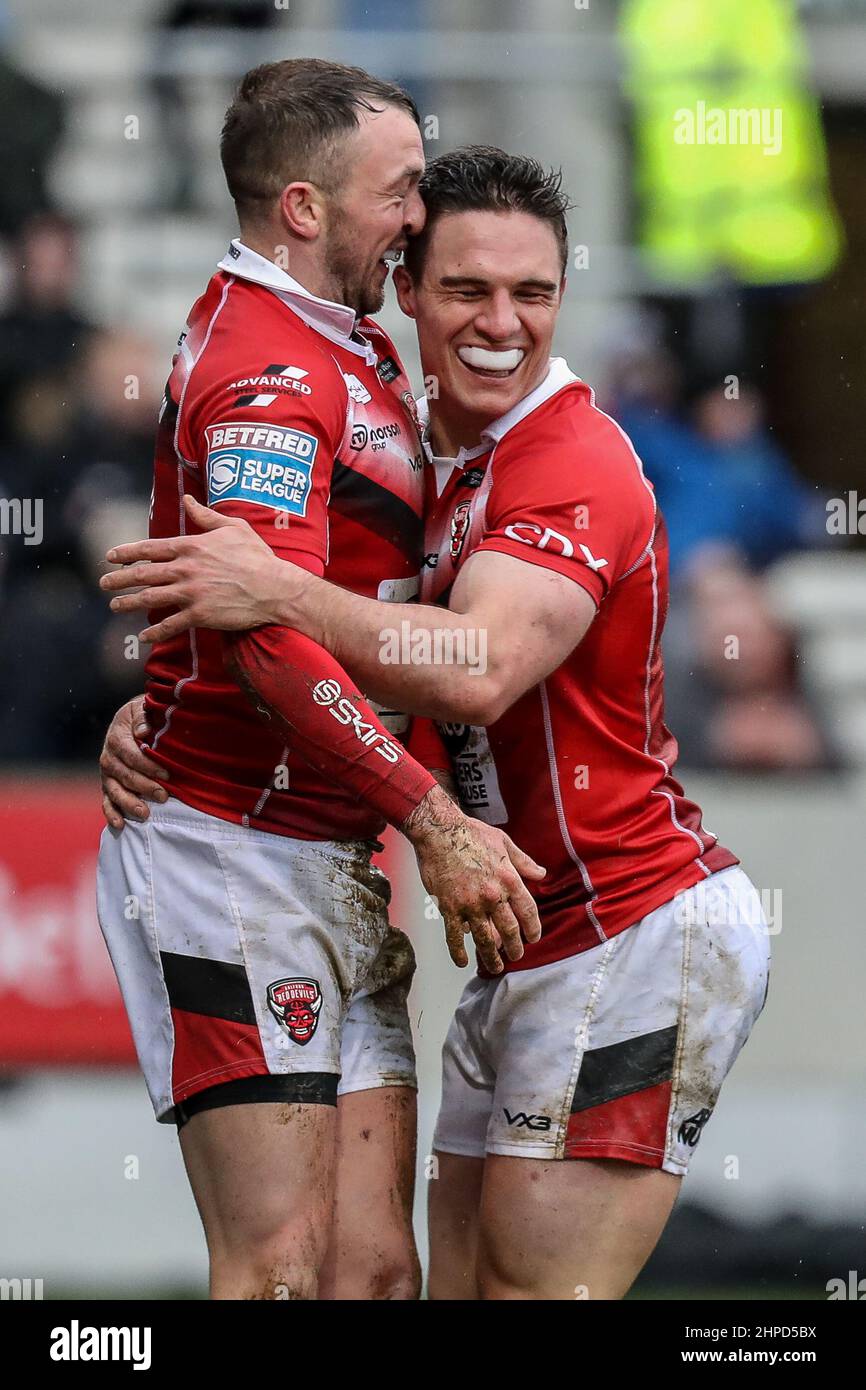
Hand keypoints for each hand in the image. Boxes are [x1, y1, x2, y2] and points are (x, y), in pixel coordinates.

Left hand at [99, 495, 292, 642]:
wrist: (275, 588)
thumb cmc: (257, 557)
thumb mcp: (234, 528)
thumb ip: (206, 516)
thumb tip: (188, 500)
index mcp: (191, 547)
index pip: (150, 549)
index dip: (127, 553)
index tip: (110, 556)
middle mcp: (186, 569)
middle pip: (143, 574)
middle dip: (119, 579)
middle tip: (103, 583)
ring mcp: (191, 593)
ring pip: (150, 599)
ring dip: (129, 603)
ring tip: (115, 606)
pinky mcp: (200, 615)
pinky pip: (171, 625)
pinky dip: (155, 632)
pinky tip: (144, 637)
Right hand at [100, 696, 169, 828]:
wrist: (130, 721)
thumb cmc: (142, 716)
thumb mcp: (141, 709)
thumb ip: (143, 718)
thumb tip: (144, 731)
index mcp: (116, 738)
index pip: (131, 755)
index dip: (148, 766)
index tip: (166, 775)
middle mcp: (108, 757)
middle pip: (124, 775)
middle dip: (145, 787)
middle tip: (164, 796)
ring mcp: (107, 774)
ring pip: (114, 791)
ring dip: (129, 803)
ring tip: (145, 814)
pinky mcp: (108, 785)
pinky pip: (106, 801)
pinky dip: (111, 814)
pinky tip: (120, 825)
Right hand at [404, 785, 545, 973]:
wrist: (439, 831)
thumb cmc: (471, 833)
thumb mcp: (504, 842)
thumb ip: (523, 862)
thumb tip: (541, 874)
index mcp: (509, 879)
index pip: (528, 911)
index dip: (533, 928)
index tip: (533, 937)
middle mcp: (492, 896)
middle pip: (509, 930)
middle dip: (515, 947)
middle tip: (516, 955)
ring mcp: (470, 904)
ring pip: (485, 938)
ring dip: (491, 956)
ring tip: (496, 966)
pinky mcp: (449, 908)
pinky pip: (454, 936)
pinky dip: (458, 952)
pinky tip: (463, 962)